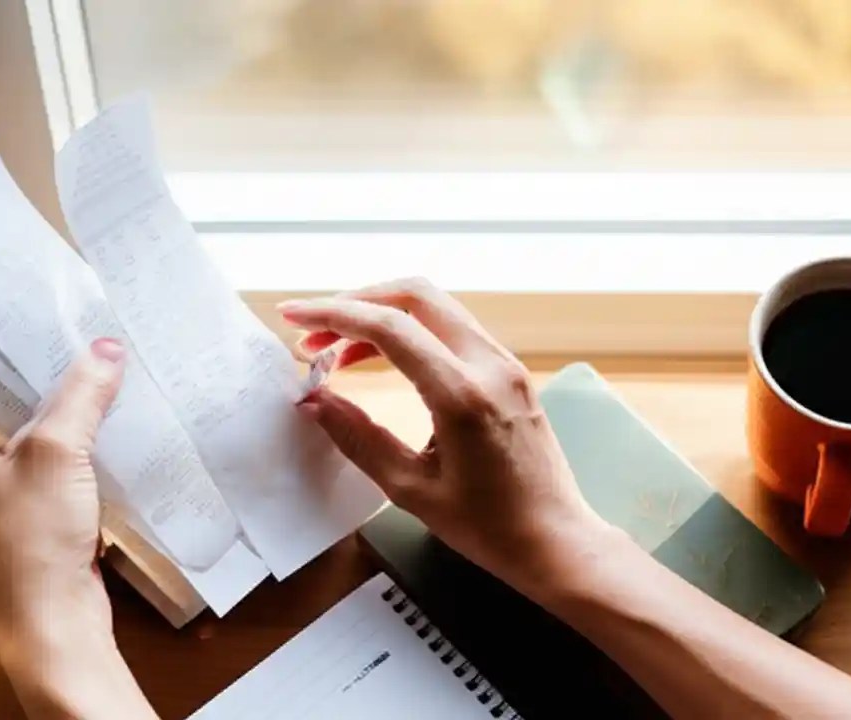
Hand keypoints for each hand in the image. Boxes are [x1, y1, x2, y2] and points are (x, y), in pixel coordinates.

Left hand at [0, 339, 154, 719]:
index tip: (65, 340)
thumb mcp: (57, 451)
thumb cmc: (34, 537)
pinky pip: (61, 487)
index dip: (25, 368)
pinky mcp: (36, 536)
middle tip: (98, 361)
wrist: (55, 625)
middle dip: (60, 400)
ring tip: (114, 395)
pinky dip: (86, 469)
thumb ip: (81, 395)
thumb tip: (106, 346)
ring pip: (43, 457)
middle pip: (17, 424)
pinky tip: (118, 447)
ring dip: (77, 435)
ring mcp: (1, 515)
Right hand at [280, 278, 609, 597]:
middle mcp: (489, 365)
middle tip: (313, 330)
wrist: (557, 540)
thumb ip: (358, 438)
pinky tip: (380, 359)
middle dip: (356, 301)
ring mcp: (505, 364)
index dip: (334, 314)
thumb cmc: (489, 528)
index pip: (390, 328)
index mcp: (463, 395)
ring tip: (336, 351)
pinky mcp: (509, 372)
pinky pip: (452, 329)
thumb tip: (314, 400)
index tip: (293, 316)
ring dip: (381, 316)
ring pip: (435, 307)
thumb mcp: (411, 489)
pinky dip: (410, 331)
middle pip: (415, 295)